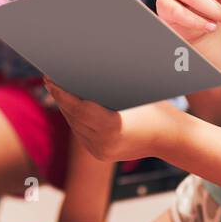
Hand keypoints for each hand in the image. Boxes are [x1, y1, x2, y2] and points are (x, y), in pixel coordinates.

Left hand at [44, 80, 171, 162]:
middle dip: (60, 96)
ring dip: (65, 107)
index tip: (49, 77)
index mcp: (112, 127)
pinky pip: (81, 133)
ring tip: (55, 87)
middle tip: (49, 77)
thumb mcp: (134, 91)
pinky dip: (75, 117)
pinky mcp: (100, 154)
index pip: (78, 107)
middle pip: (73, 116)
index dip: (62, 92)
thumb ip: (109, 85)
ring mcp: (101, 152)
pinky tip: (68, 103)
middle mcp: (103, 143)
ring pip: (75, 125)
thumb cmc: (156, 109)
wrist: (171, 138)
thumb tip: (85, 67)